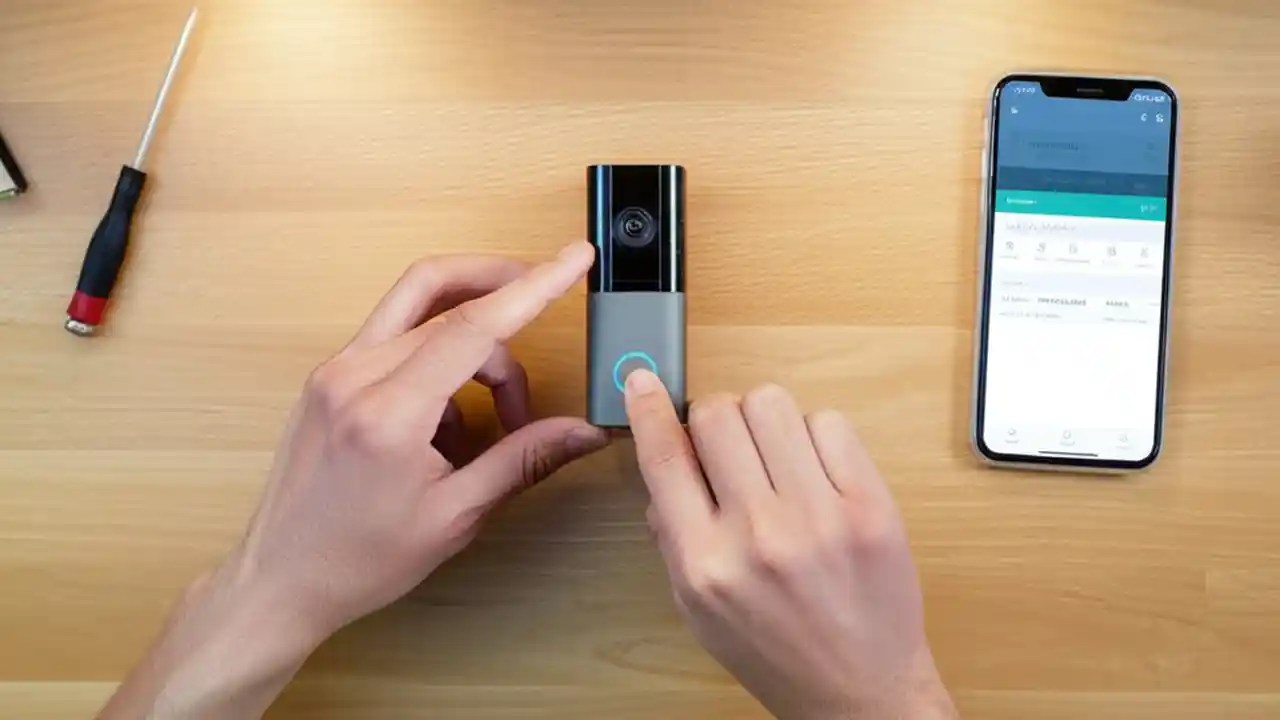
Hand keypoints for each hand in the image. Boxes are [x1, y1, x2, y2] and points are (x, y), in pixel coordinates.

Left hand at [100, 242, 608, 719]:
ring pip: (418, 306)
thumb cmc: (358, 560)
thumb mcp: (455, 517)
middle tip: (545, 324)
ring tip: (498, 407)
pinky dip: (438, 358)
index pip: (474, 325)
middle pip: (450, 304)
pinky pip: (396, 337)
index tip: (572, 259)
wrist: (279, 581)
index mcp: (387, 414)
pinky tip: (451, 423)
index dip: (533, 287)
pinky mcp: (328, 377)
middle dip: (508, 320)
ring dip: (472, 332)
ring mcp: (334, 371)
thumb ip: (522, 461)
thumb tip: (582, 433)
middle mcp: (353, 377)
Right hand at [625, 372, 956, 719]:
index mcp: (704, 564)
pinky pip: (830, 423)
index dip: (646, 407)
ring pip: (772, 403)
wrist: (859, 692)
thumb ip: (671, 532)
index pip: (663, 457)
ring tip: (778, 460)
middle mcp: (757, 536)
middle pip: (716, 414)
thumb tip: (663, 456)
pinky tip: (817, 474)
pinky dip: (817, 436)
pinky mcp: (870, 506)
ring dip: (765, 421)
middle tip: (730, 446)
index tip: (642, 379)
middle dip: (714, 419)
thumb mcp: (697, 607)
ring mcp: (819, 518)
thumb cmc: (776, 650)